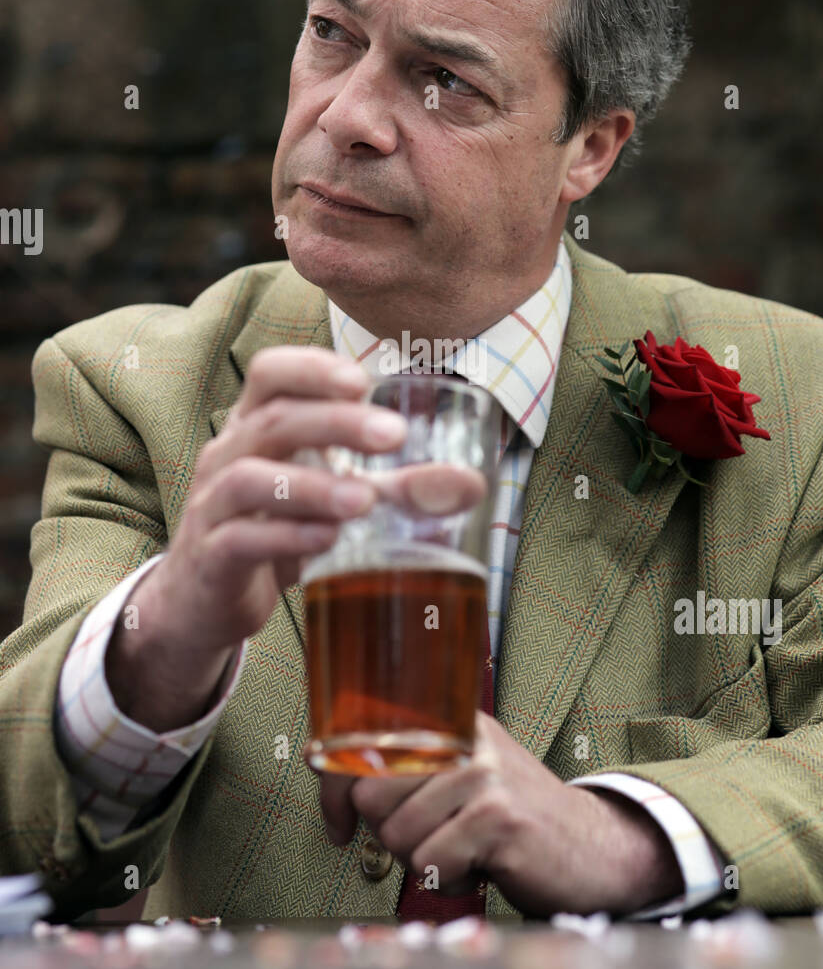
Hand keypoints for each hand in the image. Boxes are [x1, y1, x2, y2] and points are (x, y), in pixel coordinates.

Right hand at [105, 346, 486, 731]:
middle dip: (336, 421)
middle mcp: (228, 455)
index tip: (363, 378)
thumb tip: (473, 484)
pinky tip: (328, 541)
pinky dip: (287, 537)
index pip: (271, 372)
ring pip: (251, 477)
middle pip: (273, 419)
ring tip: (364, 499)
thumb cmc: (273, 533)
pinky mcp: (211, 557)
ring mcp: (213, 506)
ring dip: (313, 484)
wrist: (203, 601)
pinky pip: (242, 539)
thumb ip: (397, 490)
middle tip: (394, 436)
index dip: (314, 367)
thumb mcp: (335, 504)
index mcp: (255, 426)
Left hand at [318, 710, 683, 916]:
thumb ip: (400, 766)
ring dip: (422, 861)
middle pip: (371, 796)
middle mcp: (464, 737)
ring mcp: (483, 774)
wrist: (592, 846)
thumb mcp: (458, 774)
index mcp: (449, 719)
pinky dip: (447, 881)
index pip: (361, 745)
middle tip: (430, 840)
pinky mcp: (498, 817)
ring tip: (460, 852)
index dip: (334, 791)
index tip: (337, 825)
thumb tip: (314, 759)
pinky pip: (429, 864)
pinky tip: (477, 868)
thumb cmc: (511, 817)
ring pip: (397, 835)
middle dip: (389, 835)